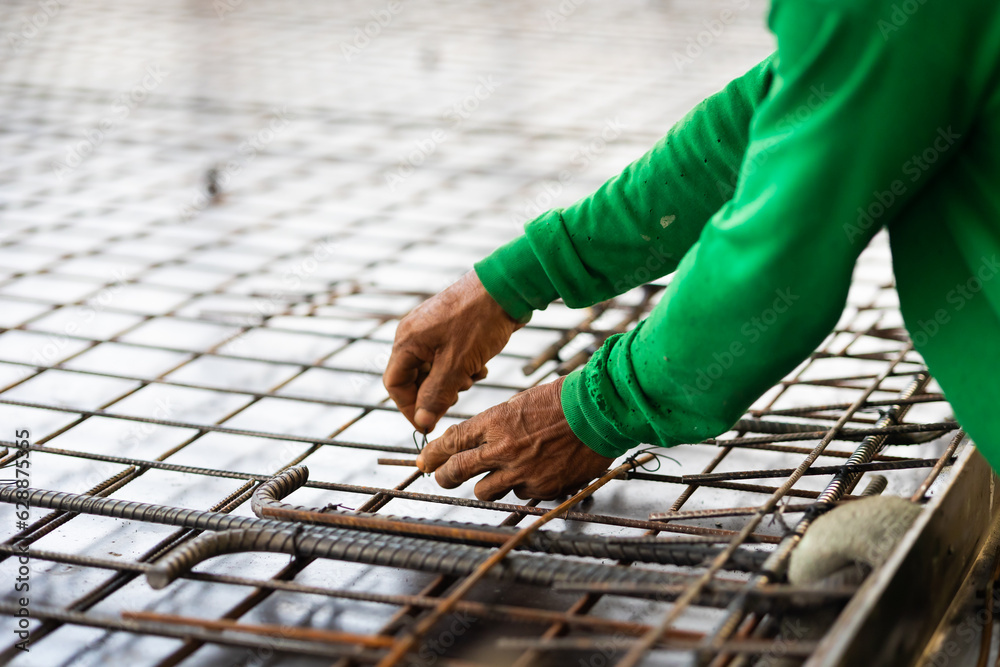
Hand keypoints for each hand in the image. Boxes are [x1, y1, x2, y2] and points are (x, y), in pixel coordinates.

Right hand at [384, 271, 521, 432]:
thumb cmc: (479, 321)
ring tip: (472, 375)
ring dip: (453, 381)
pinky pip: (448, 357)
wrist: (507, 287)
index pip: (394, 384)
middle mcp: (415, 334)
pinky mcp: (451, 329)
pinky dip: (462, 367)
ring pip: (434, 369)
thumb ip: (436, 395)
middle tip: (458, 395)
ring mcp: (433, 330)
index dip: (409, 407)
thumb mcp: (457, 364)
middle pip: (414, 377)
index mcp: (407, 340)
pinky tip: (480, 366)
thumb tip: (422, 421)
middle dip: (435, 392)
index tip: (428, 422)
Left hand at [415, 378, 614, 500]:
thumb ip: (495, 426)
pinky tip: (536, 472)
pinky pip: (522, 495)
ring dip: (487, 485)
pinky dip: (524, 487)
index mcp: (494, 422)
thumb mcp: (519, 404)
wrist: (599, 412)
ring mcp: (522, 472)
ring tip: (496, 476)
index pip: (451, 442)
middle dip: (445, 476)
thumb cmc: (562, 401)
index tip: (425, 461)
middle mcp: (502, 450)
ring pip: (485, 491)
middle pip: (457, 472)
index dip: (434, 454)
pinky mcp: (543, 488)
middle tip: (442, 477)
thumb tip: (474, 444)